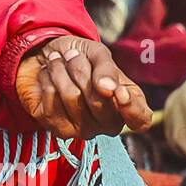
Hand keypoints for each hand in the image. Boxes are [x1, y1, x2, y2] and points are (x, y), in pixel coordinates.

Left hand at [14, 34, 152, 139]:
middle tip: (72, 55)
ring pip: (72, 98)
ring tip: (56, 61)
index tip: (120, 91)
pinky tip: (47, 75)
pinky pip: (51, 102)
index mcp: (128, 105)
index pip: (140, 119)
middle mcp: (109, 124)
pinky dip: (47, 80)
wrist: (45, 56)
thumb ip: (107, 69)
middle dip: (81, 70)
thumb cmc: (80, 58)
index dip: (131, 108)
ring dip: (60, 71)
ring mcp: (84, 130)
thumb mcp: (97, 54)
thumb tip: (108, 89)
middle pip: (98, 102)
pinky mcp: (59, 130)